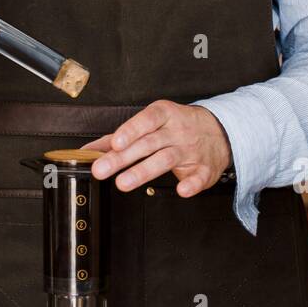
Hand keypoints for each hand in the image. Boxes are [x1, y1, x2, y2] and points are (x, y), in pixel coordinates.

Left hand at [81, 100, 231, 197]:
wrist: (219, 131)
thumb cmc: (177, 127)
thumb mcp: (150, 123)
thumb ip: (119, 138)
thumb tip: (88, 150)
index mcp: (164, 116)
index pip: (146, 120)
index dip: (130, 130)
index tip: (115, 143)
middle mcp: (177, 132)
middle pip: (148, 144)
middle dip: (123, 158)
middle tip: (101, 170)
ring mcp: (191, 150)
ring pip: (166, 160)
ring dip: (144, 172)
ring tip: (123, 183)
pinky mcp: (204, 169)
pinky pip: (198, 176)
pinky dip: (191, 184)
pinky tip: (181, 190)